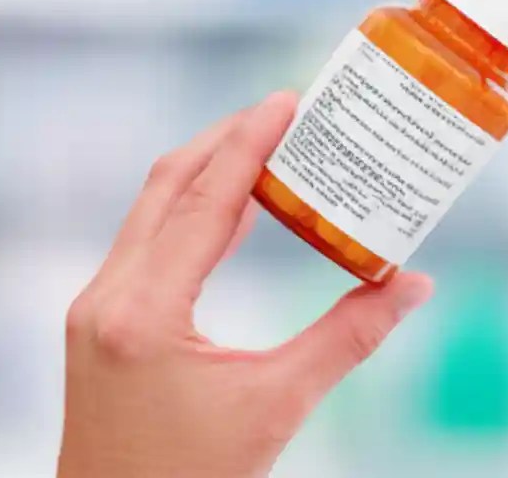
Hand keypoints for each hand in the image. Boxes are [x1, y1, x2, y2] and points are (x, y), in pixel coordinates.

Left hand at [57, 92, 433, 477]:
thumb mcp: (277, 407)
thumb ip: (346, 339)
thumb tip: (412, 286)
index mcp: (143, 313)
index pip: (203, 202)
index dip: (249, 144)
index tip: (288, 101)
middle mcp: (107, 298)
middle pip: (167, 187)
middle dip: (226, 142)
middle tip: (286, 114)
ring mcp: (95, 309)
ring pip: (152, 212)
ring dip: (208, 174)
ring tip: (269, 149)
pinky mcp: (100, 323)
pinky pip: (147, 243)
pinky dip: (191, 214)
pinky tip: (234, 212)